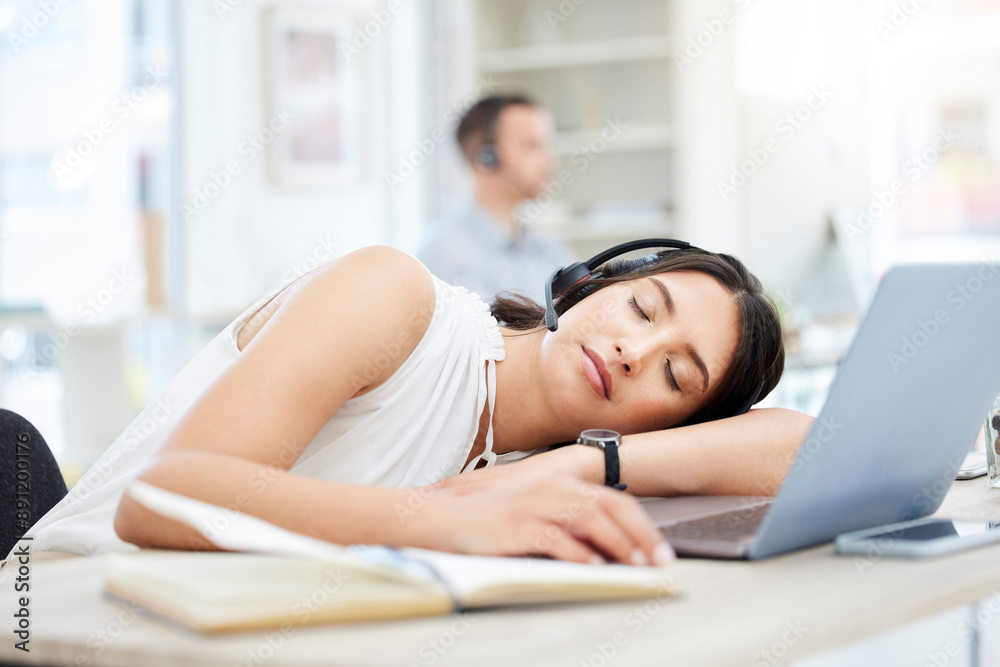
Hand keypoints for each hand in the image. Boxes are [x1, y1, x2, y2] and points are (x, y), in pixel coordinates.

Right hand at [396, 453, 674, 566]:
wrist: (441, 516)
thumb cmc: (491, 519)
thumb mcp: (534, 510)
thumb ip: (568, 520)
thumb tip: (606, 545)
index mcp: (559, 484)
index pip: (614, 500)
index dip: (642, 525)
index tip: (660, 550)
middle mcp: (552, 489)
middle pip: (609, 510)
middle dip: (640, 537)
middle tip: (658, 563)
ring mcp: (535, 506)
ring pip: (589, 522)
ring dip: (617, 545)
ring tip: (634, 566)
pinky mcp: (517, 527)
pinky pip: (556, 540)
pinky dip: (579, 554)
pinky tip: (594, 568)